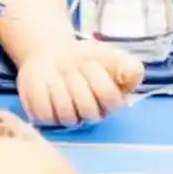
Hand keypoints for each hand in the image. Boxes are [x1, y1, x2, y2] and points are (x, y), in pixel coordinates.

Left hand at [17, 40, 144, 126]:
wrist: (56, 55)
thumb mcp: (111, 56)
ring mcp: (67, 118)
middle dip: (77, 80)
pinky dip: (42, 92)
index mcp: (111, 102)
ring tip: (56, 72)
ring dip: (59, 85)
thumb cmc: (88, 58)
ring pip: (65, 113)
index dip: (97, 76)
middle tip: (71, 66)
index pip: (110, 97)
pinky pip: (43, 112)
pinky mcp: (45, 117)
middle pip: (88, 109)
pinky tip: (44, 81)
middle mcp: (91, 115)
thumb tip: (130, 74)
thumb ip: (127, 66)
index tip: (88, 62)